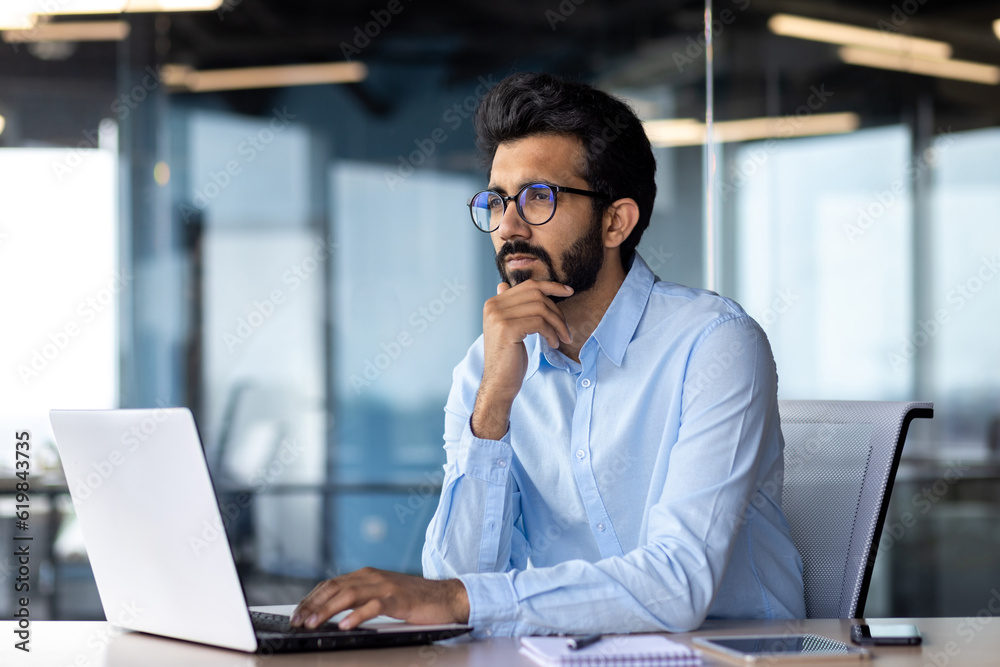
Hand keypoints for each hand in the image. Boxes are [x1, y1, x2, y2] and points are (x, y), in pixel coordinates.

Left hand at [289, 567, 469, 629]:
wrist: (445, 597)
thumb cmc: (414, 600)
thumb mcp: (381, 595)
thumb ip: (360, 599)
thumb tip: (333, 613)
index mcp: (366, 575)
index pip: (331, 584)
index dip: (311, 598)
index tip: (297, 614)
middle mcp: (373, 577)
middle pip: (334, 588)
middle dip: (312, 605)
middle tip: (297, 621)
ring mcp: (385, 586)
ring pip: (349, 595)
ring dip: (327, 610)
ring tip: (313, 623)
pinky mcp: (398, 599)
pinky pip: (374, 606)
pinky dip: (357, 616)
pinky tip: (346, 626)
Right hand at [472, 280, 573, 438]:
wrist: (499, 383)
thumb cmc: (509, 357)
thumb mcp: (509, 327)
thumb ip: (509, 307)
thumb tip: (504, 284)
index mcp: (493, 303)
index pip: (528, 286)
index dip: (551, 286)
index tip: (569, 291)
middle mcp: (493, 306)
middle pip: (536, 295)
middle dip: (557, 310)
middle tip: (566, 329)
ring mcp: (498, 317)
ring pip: (540, 309)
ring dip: (557, 324)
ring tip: (561, 339)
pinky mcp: (507, 329)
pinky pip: (539, 322)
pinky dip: (551, 333)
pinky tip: (553, 344)